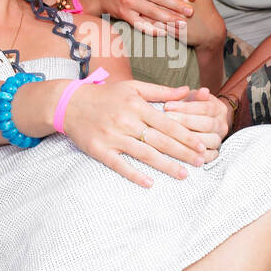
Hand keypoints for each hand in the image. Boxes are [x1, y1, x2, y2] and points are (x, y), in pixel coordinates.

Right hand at [62, 79, 210, 186]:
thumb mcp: (133, 87)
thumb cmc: (105, 95)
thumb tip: (187, 90)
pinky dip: (134, 174)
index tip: (201, 145)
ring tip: (183, 175)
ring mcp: (113, 137)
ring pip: (144, 154)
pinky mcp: (100, 150)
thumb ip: (161, 91)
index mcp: (137, 106)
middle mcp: (127, 121)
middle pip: (160, 140)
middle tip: (201, 162)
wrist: (69, 103)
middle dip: (183, 152)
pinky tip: (149, 183)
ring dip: (166, 166)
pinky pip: (119, 165)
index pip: (167, 123)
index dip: (186, 135)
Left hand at [163, 87, 227, 159]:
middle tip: (167, 119)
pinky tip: (181, 150)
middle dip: (185, 122)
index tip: (167, 106)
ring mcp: (219, 139)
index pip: (205, 107)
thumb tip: (204, 91)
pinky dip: (196, 154)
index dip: (185, 107)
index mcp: (219, 109)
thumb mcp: (192, 98)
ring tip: (171, 134)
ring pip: (209, 140)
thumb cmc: (191, 109)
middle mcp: (222, 125)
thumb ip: (195, 95)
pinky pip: (209, 156)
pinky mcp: (214, 152)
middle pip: (207, 124)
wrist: (199, 122)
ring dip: (190, 139)